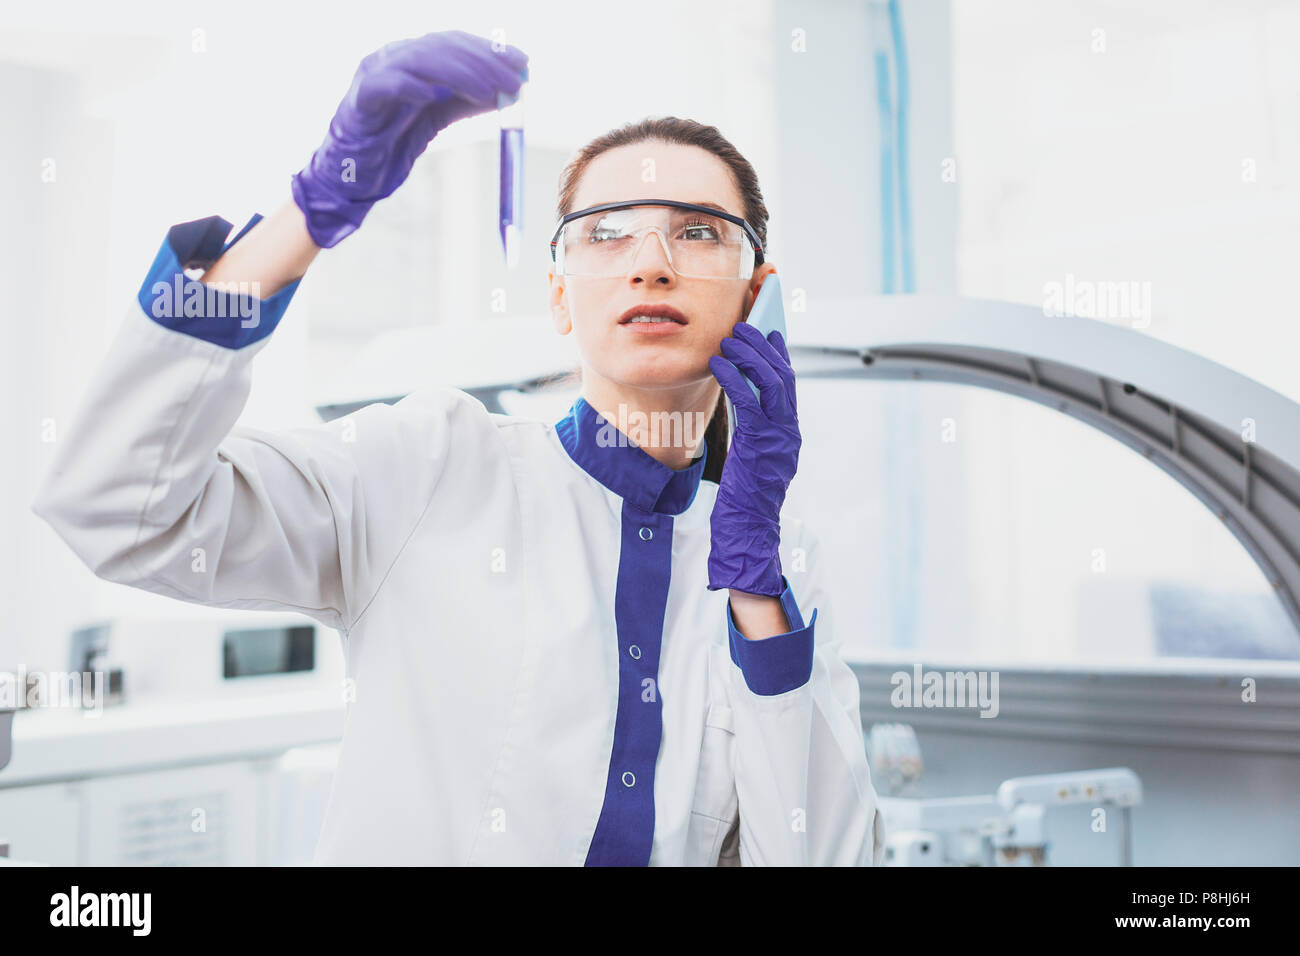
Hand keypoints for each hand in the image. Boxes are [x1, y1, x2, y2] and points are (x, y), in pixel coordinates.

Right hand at [291, 30, 528, 247]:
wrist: (352, 175)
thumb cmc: (392, 143)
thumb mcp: (438, 117)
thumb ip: (468, 101)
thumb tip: (508, 92)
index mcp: (411, 58)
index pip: (454, 42)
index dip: (489, 50)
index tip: (523, 62)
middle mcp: (392, 57)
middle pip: (441, 46)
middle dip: (482, 61)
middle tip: (514, 79)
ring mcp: (373, 74)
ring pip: (419, 60)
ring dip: (459, 72)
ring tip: (489, 91)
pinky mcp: (360, 99)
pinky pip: (386, 85)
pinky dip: (412, 86)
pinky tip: (436, 95)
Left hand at [706, 321, 801, 595]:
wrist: (749, 528)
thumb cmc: (746, 495)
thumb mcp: (753, 455)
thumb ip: (753, 426)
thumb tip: (741, 397)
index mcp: (789, 432)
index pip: (789, 384)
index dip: (780, 355)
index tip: (770, 332)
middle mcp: (790, 431)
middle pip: (785, 376)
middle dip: (765, 346)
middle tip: (746, 324)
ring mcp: (779, 437)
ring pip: (774, 382)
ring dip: (752, 354)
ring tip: (733, 337)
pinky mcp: (761, 444)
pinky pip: (750, 401)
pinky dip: (735, 378)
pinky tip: (718, 364)